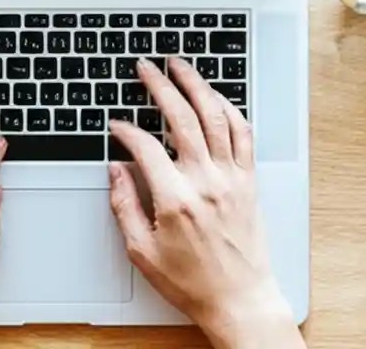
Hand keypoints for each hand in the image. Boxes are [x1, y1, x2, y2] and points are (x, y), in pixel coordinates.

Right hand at [107, 58, 302, 348]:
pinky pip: (243, 133)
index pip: (145, 147)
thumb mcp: (142, 251)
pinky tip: (216, 97)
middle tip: (146, 68)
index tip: (116, 125)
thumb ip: (124, 205)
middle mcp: (207, 182)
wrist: (239, 298)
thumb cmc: (192, 282)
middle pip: (182, 118)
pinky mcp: (249, 181)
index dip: (126, 131)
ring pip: (216, 116)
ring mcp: (232, 178)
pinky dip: (229, 108)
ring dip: (196, 85)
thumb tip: (116, 170)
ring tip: (180, 67)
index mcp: (175, 200)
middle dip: (160, 86)